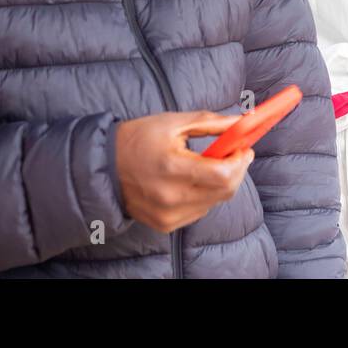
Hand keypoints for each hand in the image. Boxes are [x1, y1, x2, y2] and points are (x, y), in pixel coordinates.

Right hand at [114, 111, 252, 232]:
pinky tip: (192, 181)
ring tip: (209, 164)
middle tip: (236, 153)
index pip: (222, 174)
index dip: (239, 161)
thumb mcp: (173, 122)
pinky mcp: (165, 225)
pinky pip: (200, 211)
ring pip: (214, 202)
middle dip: (237, 170)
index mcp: (171, 167)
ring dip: (221, 183)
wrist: (103, 166)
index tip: (244, 147)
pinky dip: (205, 195)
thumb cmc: (138, 138)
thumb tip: (242, 122)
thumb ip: (210, 123)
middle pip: (224, 191)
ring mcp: (167, 215)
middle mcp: (170, 197)